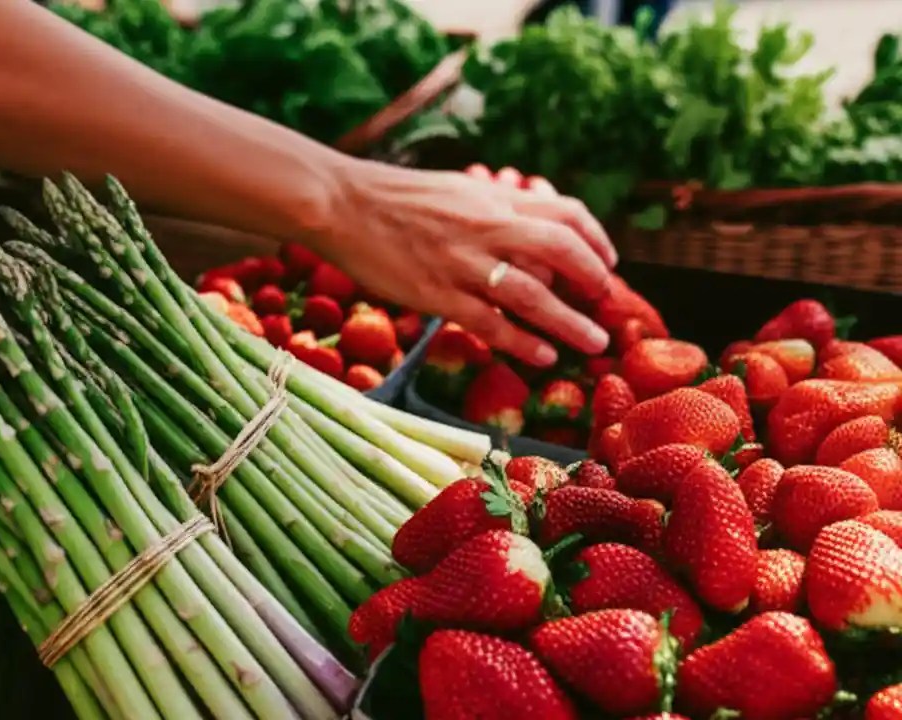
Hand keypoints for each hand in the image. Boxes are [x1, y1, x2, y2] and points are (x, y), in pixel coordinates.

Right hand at [313, 159, 617, 366]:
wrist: (340, 203)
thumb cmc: (394, 198)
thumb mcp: (456, 190)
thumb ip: (494, 209)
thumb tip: (532, 233)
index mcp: (494, 197)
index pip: (566, 213)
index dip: (596, 240)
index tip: (609, 263)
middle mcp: (487, 226)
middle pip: (563, 250)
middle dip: (594, 280)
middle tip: (606, 304)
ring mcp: (463, 262)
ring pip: (533, 294)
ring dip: (569, 322)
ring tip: (592, 345)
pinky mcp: (437, 293)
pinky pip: (491, 322)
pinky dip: (522, 342)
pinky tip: (543, 357)